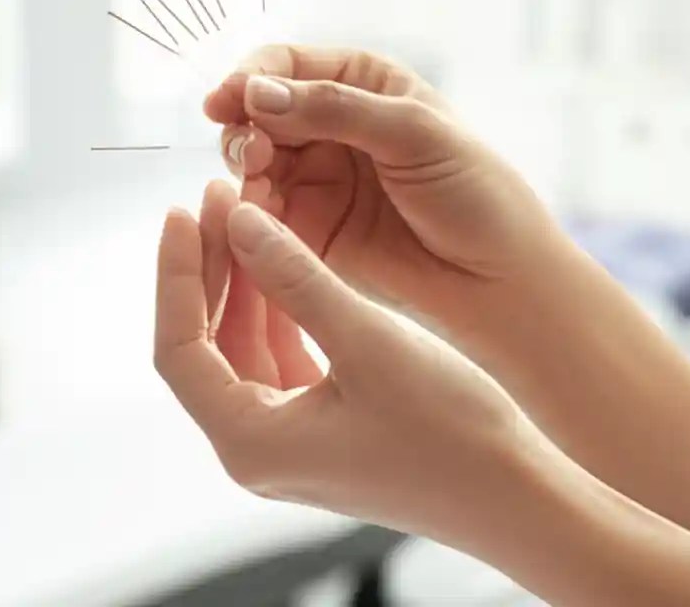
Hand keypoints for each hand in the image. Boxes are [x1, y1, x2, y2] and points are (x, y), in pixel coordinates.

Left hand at [153, 180, 531, 539]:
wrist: (513, 495)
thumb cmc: (449, 434)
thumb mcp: (368, 343)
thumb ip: (296, 278)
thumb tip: (238, 221)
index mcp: (251, 442)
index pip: (179, 347)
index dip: (176, 274)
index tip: (182, 209)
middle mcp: (257, 449)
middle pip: (204, 344)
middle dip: (211, 269)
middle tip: (220, 195)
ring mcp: (289, 442)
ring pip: (242, 347)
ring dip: (246, 284)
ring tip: (253, 216)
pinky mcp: (321, 429)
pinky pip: (281, 358)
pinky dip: (280, 309)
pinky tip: (289, 262)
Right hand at [204, 45, 563, 315]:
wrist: (498, 277)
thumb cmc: (476, 193)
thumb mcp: (414, 133)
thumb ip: (335, 109)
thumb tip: (257, 92)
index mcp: (363, 83)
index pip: (288, 64)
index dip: (251, 77)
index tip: (227, 100)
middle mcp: (333, 125)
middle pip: (259, 111)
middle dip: (244, 126)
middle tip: (251, 153)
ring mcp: (319, 177)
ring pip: (253, 161)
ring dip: (244, 169)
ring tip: (256, 185)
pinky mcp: (310, 228)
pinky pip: (263, 212)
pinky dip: (250, 212)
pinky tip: (256, 218)